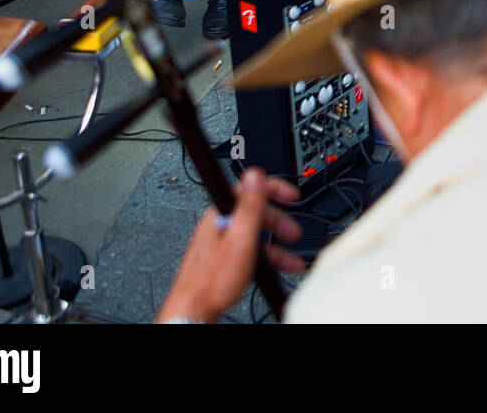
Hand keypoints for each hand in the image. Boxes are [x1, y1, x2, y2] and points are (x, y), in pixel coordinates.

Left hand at [155, 168, 304, 322]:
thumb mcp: (240, 239)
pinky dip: (266, 258)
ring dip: (277, 245)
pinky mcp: (222, 259)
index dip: (274, 189)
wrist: (193, 311)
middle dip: (279, 221)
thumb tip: (254, 174)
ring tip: (291, 260)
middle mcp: (218, 225)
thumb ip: (249, 205)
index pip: (249, 188)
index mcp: (221, 215)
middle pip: (255, 213)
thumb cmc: (212, 281)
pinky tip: (275, 269)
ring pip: (254, 235)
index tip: (291, 195)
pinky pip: (249, 251)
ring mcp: (220, 243)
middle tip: (293, 232)